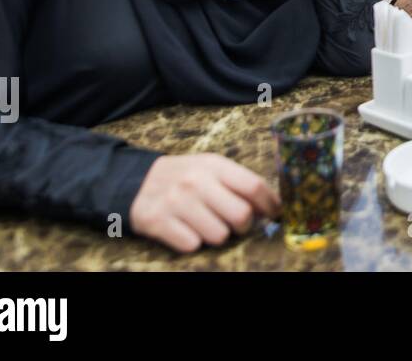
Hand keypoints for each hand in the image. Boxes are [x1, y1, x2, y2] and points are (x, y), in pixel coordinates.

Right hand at [129, 154, 279, 252]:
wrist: (138, 182)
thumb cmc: (185, 177)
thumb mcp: (211, 168)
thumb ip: (239, 183)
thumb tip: (272, 206)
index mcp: (214, 165)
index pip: (254, 186)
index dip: (270, 204)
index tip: (274, 213)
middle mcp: (195, 182)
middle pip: (241, 216)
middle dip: (244, 225)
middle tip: (237, 224)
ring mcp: (175, 202)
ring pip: (219, 236)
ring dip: (217, 235)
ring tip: (207, 224)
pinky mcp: (157, 222)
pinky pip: (192, 245)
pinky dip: (193, 242)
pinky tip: (187, 229)